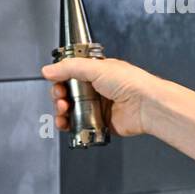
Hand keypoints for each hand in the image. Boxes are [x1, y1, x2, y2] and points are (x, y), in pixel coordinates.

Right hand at [40, 57, 157, 137]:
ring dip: (61, 111)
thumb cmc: (131, 82)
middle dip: (58, 96)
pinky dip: (70, 126)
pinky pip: (80, 125)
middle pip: (68, 93)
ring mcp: (98, 107)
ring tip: (63, 111)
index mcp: (97, 72)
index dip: (60, 79)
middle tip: (60, 98)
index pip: (71, 74)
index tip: (55, 82)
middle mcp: (97, 89)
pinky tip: (66, 124)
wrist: (146, 105)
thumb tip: (48, 70)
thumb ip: (69, 68)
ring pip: (71, 110)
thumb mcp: (96, 68)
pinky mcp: (101, 123)